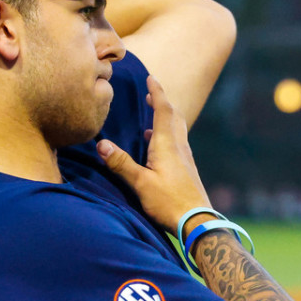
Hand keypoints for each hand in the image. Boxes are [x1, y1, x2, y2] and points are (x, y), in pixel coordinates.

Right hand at [96, 76, 212, 234]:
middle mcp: (179, 147)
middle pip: (174, 116)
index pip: (163, 110)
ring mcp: (185, 158)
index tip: (151, 78)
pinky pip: (177, 143)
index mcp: (167, 145)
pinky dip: (167, 135)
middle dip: (162, 102)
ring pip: (177, 130)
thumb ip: (122, 164)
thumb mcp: (141, 183)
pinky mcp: (187, 170)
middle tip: (151, 93)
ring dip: (166, 118)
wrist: (198, 222)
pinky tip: (157, 147)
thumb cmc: (169, 203)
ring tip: (152, 116)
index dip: (157, 93)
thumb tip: (102, 144)